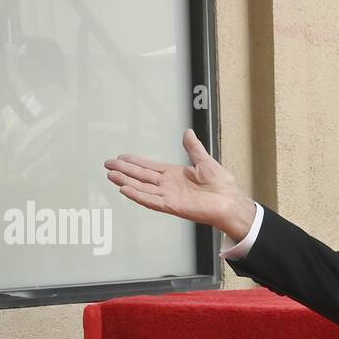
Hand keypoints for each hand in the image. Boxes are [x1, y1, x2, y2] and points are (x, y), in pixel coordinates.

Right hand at [104, 130, 255, 238]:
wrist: (230, 202)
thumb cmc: (223, 187)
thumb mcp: (205, 161)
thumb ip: (193, 148)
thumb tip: (188, 133)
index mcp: (176, 175)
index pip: (150, 167)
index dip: (135, 162)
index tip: (122, 157)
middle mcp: (170, 185)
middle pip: (141, 176)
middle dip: (124, 170)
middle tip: (108, 164)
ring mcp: (169, 196)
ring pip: (142, 188)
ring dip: (126, 181)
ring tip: (111, 175)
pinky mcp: (172, 206)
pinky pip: (151, 200)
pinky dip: (138, 195)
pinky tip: (126, 189)